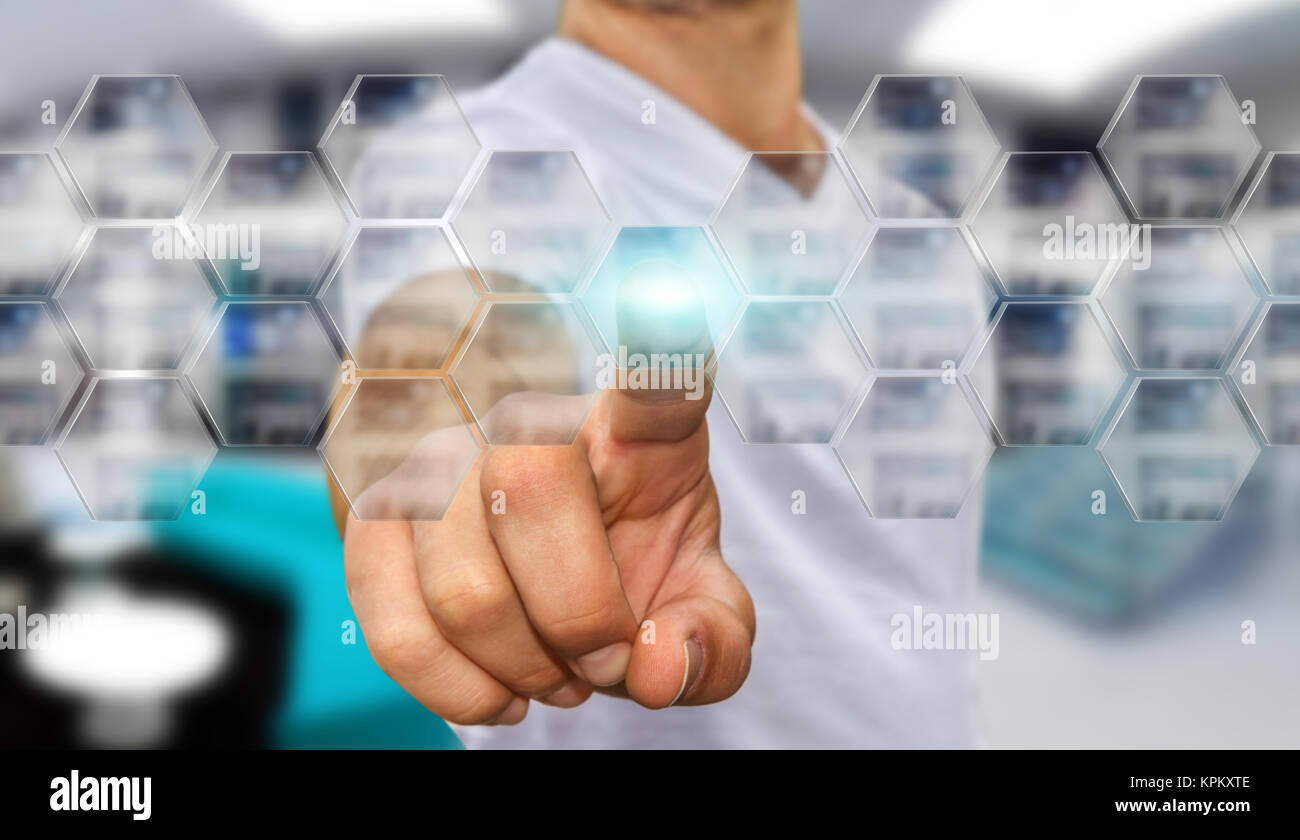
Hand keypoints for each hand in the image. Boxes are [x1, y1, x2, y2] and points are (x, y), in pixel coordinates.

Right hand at [338, 374, 755, 725]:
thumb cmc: (622, 565)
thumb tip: (655, 670)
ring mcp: (441, 455)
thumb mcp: (691, 596)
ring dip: (520, 665)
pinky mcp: (375, 514)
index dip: (656, 341)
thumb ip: (709, 639)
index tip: (668, 298)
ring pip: (461, 580)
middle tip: (607, 660)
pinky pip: (393, 623)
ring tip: (557, 676)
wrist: (533, 556)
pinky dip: (454, 687)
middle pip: (529, 487)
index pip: (649, 376)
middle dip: (581, 619)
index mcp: (635, 430)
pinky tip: (498, 694)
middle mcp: (530, 419)